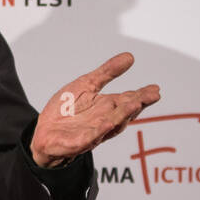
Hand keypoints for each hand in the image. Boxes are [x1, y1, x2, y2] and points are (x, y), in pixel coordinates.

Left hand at [30, 52, 159, 166]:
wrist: (44, 132)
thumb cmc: (65, 110)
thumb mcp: (86, 84)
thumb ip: (107, 72)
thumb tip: (129, 57)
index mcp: (107, 106)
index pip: (128, 99)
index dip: (142, 94)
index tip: (155, 89)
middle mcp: (104, 119)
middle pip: (124, 111)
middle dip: (138, 103)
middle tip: (152, 96)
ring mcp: (93, 132)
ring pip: (112, 124)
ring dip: (124, 115)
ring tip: (135, 103)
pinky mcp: (79, 142)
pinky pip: (92, 136)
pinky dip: (101, 130)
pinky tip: (110, 122)